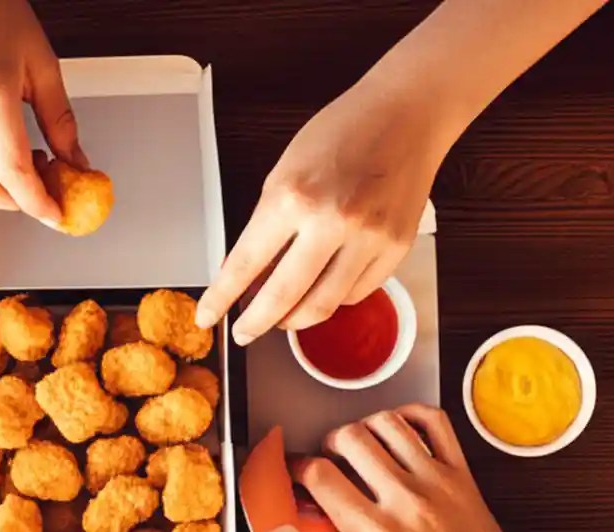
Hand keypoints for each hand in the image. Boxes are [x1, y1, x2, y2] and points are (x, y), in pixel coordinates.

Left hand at [197, 81, 450, 344]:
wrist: (406, 116)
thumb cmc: (340, 134)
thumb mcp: (284, 173)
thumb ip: (266, 227)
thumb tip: (248, 278)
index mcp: (292, 197)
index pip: (245, 265)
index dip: (221, 298)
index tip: (207, 317)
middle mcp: (332, 222)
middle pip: (284, 298)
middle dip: (256, 324)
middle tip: (243, 333)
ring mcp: (369, 238)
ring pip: (323, 306)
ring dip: (295, 320)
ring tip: (281, 319)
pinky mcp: (396, 248)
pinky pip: (357, 293)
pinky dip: (334, 299)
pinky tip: (321, 291)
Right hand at [290, 405, 545, 531]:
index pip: (321, 478)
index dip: (296, 468)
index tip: (295, 472)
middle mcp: (406, 501)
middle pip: (348, 438)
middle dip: (327, 444)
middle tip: (327, 460)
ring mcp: (437, 483)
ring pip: (387, 423)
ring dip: (363, 427)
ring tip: (360, 445)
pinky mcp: (462, 475)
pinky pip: (435, 423)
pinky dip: (410, 414)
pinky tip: (397, 430)